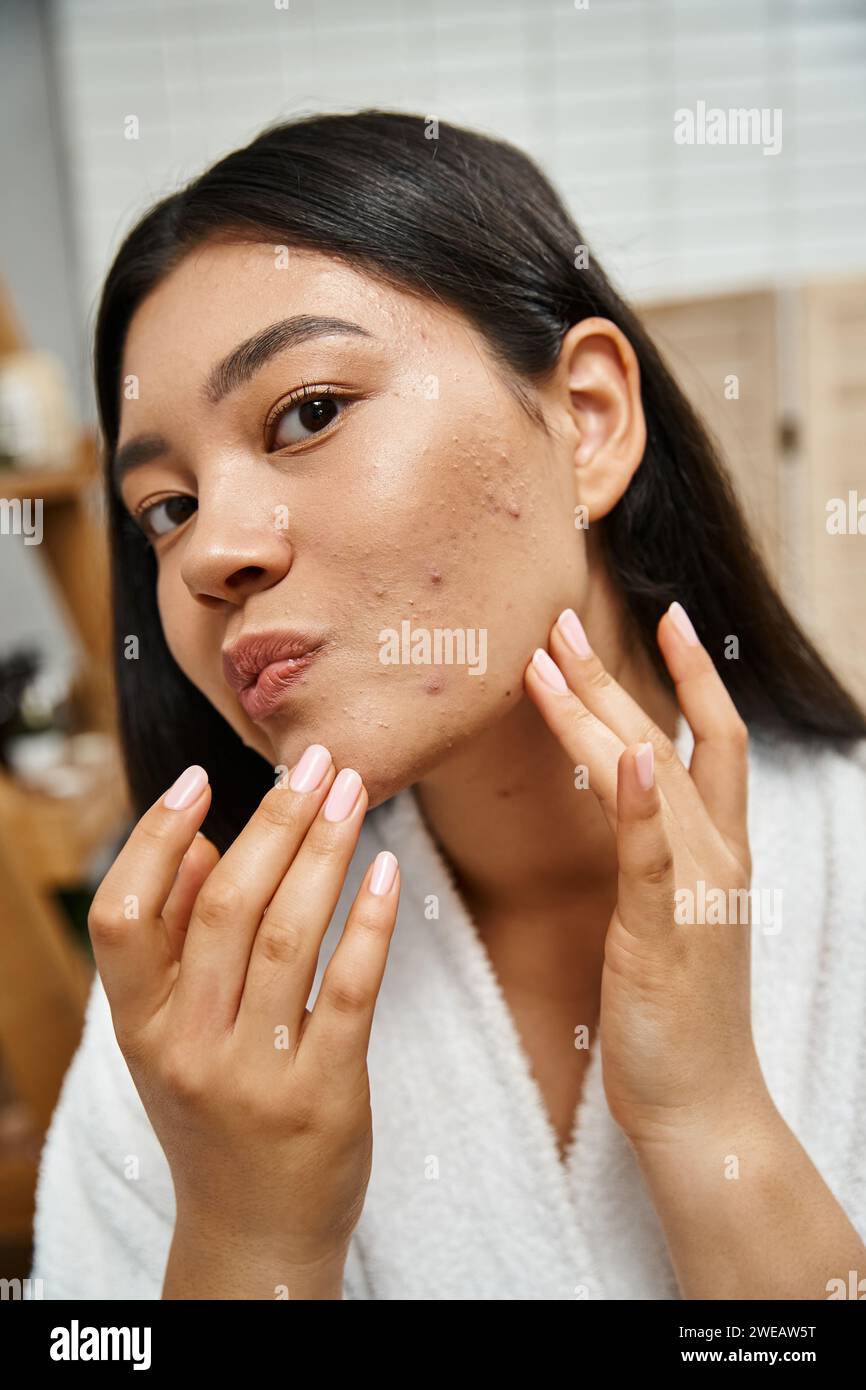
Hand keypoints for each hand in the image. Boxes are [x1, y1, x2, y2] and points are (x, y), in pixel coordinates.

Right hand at [87, 746, 399, 1288]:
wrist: (254, 1234)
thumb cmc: (214, 1115)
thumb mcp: (170, 1039)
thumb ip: (177, 943)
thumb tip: (196, 840)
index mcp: (139, 1026)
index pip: (121, 916)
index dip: (154, 838)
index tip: (199, 776)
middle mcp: (185, 1048)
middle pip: (223, 907)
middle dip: (273, 820)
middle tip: (316, 761)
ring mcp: (254, 1074)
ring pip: (288, 936)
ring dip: (324, 851)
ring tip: (353, 791)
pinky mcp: (323, 1094)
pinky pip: (350, 989)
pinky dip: (367, 921)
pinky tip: (386, 870)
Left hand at [524, 602, 767, 1151]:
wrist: (701, 1101)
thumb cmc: (677, 1012)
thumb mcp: (669, 917)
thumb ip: (654, 857)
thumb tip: (621, 808)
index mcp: (721, 851)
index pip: (716, 740)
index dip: (694, 675)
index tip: (668, 617)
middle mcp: (718, 856)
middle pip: (667, 738)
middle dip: (613, 672)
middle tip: (562, 616)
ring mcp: (696, 889)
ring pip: (648, 776)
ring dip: (597, 711)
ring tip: (546, 657)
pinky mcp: (664, 930)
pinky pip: (650, 853)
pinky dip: (638, 801)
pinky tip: (625, 754)